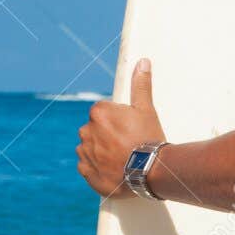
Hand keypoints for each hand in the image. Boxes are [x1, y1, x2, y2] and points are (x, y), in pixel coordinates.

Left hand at [76, 59, 166, 196]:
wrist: (150, 172)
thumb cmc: (148, 139)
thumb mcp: (146, 110)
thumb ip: (140, 85)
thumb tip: (142, 62)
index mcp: (98, 113)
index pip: (103, 112)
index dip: (118, 121)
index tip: (130, 130)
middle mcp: (86, 130)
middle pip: (96, 129)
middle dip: (108, 135)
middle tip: (128, 145)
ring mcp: (84, 152)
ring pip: (91, 147)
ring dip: (101, 151)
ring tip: (122, 159)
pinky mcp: (85, 171)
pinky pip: (88, 165)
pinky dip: (97, 167)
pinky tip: (113, 169)